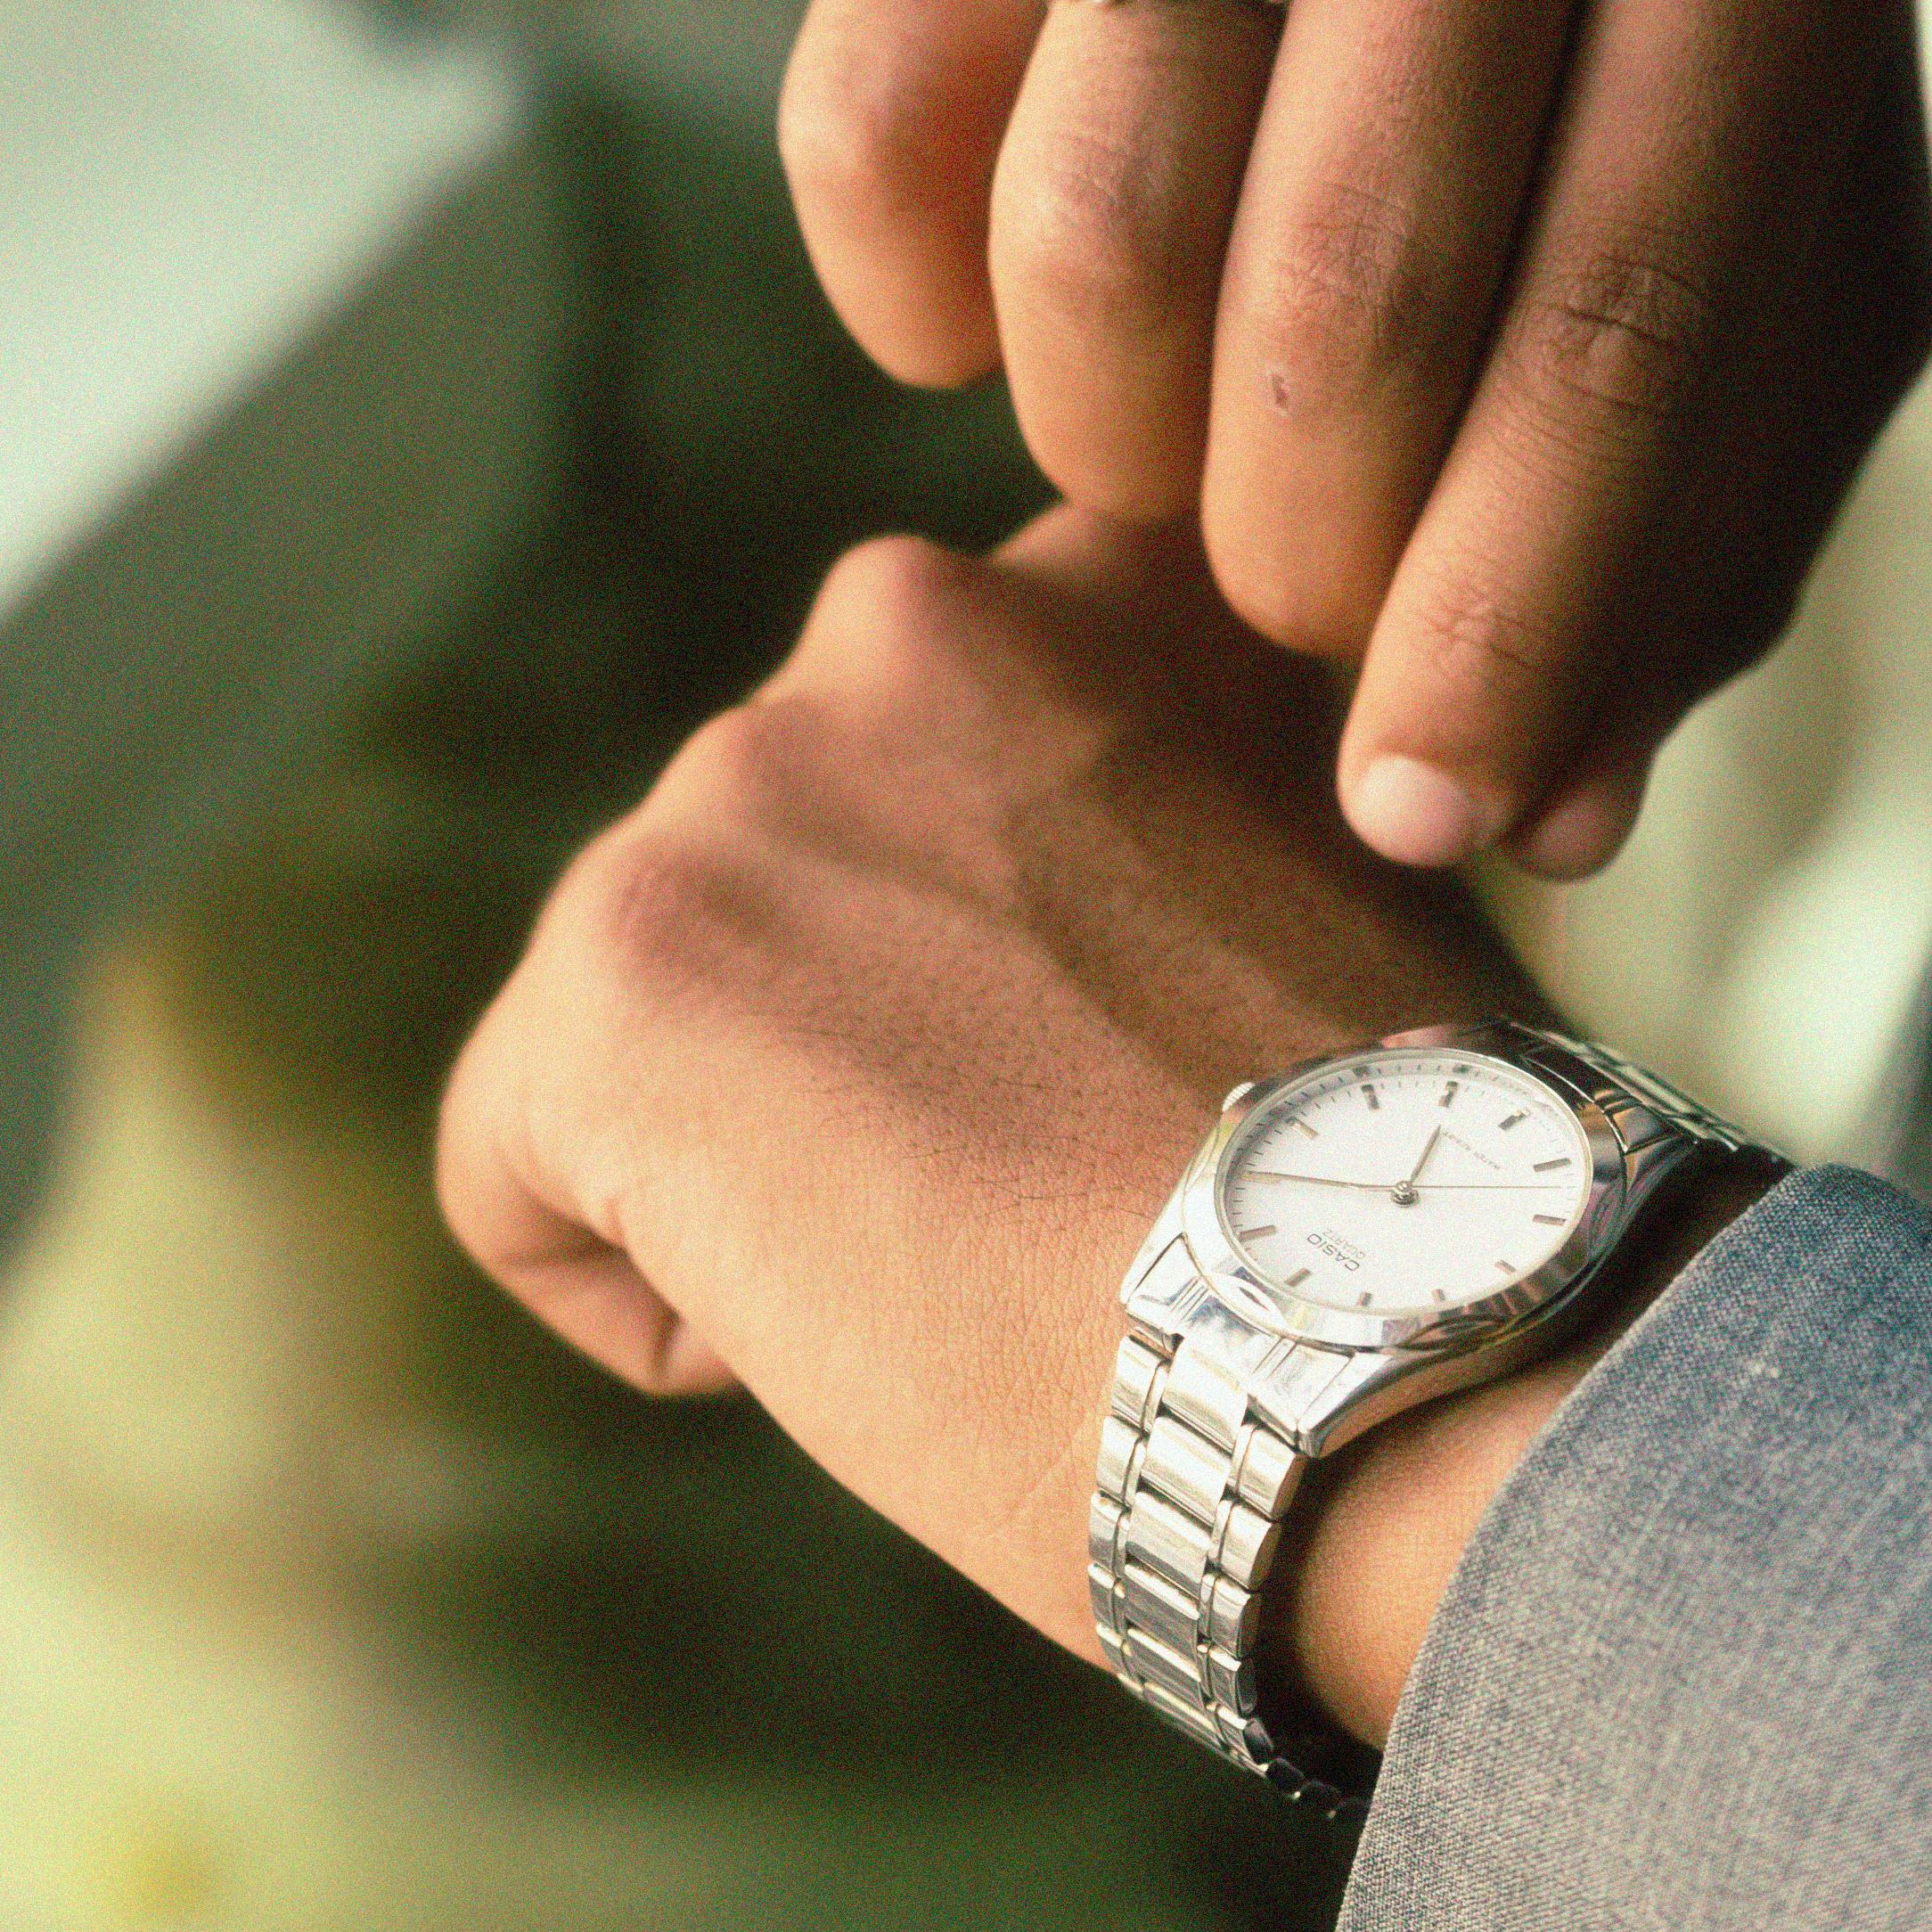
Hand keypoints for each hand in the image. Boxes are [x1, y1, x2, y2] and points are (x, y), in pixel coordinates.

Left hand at [434, 507, 1633, 1740]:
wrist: (1387, 1350)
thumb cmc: (1408, 1198)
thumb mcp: (1341, 876)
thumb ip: (1164, 811)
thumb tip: (1047, 919)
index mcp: (1102, 581)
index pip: (942, 744)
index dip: (1009, 936)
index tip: (1134, 1053)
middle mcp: (902, 624)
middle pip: (782, 887)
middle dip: (870, 1041)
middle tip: (1057, 1185)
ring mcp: (736, 789)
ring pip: (662, 1029)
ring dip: (777, 1160)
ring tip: (981, 1261)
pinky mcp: (607, 977)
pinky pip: (523, 1179)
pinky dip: (654, 1301)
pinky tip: (843, 1339)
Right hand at [778, 0, 1931, 879]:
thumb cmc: (1691, 44)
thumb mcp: (1808, 269)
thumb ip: (1709, 541)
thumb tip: (1531, 815)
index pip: (1620, 341)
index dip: (1507, 635)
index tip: (1424, 821)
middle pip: (1343, 305)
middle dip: (1306, 561)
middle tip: (1313, 607)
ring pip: (1092, 227)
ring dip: (1120, 450)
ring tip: (1195, 460)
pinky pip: (876, 118)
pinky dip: (920, 306)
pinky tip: (1016, 330)